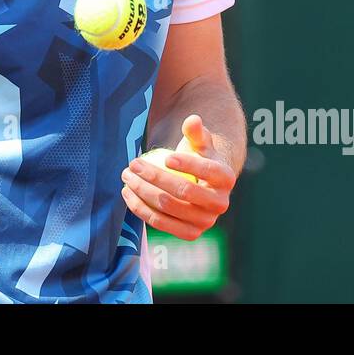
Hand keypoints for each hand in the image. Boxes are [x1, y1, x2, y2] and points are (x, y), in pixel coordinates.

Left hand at [122, 115, 235, 239]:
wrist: (201, 186)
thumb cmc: (198, 157)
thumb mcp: (199, 142)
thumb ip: (196, 131)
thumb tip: (192, 120)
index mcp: (227, 178)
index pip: (208, 171)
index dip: (188, 164)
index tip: (166, 157)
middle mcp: (220, 204)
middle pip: (184, 190)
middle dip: (154, 176)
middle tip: (132, 165)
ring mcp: (205, 222)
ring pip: (168, 208)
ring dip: (142, 192)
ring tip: (127, 177)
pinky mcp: (189, 234)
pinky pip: (161, 223)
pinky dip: (141, 209)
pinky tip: (127, 194)